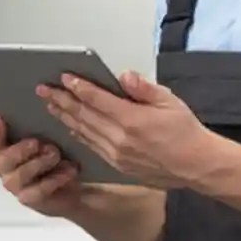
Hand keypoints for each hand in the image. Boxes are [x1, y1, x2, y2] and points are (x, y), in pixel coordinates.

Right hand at [0, 96, 86, 218]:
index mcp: (5, 148)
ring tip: (56, 154)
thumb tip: (8, 95)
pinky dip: (55, 179)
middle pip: (5, 158)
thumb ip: (29, 115)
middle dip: (21, 149)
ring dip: (39, 163)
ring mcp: (16, 185)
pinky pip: (39, 190)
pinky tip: (69, 170)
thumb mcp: (46, 131)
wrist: (71, 184)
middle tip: (38, 142)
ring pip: (20, 175)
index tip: (2, 120)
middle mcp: (5, 167)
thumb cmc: (53, 153)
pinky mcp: (30, 200)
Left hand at [38, 70, 217, 189]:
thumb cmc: (185, 131)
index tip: (65, 77)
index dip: (79, 87)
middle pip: (84, 115)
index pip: (97, 99)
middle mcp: (120, 138)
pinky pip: (91, 146)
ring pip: (84, 131)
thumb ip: (143, 88)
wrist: (195, 165)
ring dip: (65, 116)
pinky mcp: (117, 165)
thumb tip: (124, 75)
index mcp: (132, 120)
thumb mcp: (169, 101)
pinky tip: (70, 125)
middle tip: (44, 89)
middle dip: (62, 100)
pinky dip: (78, 133)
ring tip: (50, 105)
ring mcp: (116, 154)